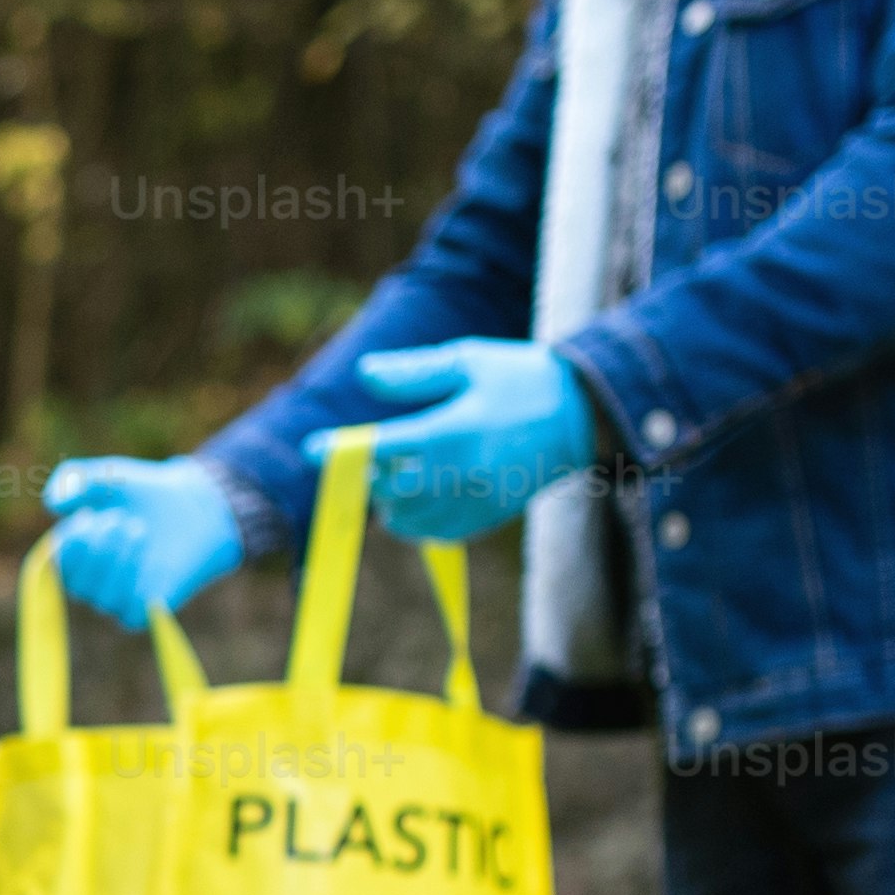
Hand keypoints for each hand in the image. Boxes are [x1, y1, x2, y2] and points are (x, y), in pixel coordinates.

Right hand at [39, 456, 241, 628]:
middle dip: (97, 550)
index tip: (87, 517)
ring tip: (139, 530)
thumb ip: (74, 479)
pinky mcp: (143, 611)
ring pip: (103, 598)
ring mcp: (114, 600)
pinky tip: (150, 558)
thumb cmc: (141, 494)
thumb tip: (54, 502)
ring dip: (119, 562)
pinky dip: (136, 584)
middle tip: (119, 519)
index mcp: (69, 555)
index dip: (67, 547)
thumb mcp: (106, 477)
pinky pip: (129, 612)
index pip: (52, 567)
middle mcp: (87, 583)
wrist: (189, 506)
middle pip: (77, 585)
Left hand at [346, 338, 596, 543]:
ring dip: (389, 498)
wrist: (583, 416)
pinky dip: (415, 519)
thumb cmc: (520, 379)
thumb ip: (413, 374)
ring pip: (404, 518)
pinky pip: (433, 533)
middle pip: (386, 488)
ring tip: (399, 471)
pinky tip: (422, 492)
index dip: (340, 450)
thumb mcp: (467, 361)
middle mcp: (461, 473)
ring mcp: (475, 501)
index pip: (380, 448)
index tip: (311, 450)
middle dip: (368, 473)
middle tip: (369, 453)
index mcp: (453, 430)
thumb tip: (364, 375)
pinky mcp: (485, 519)